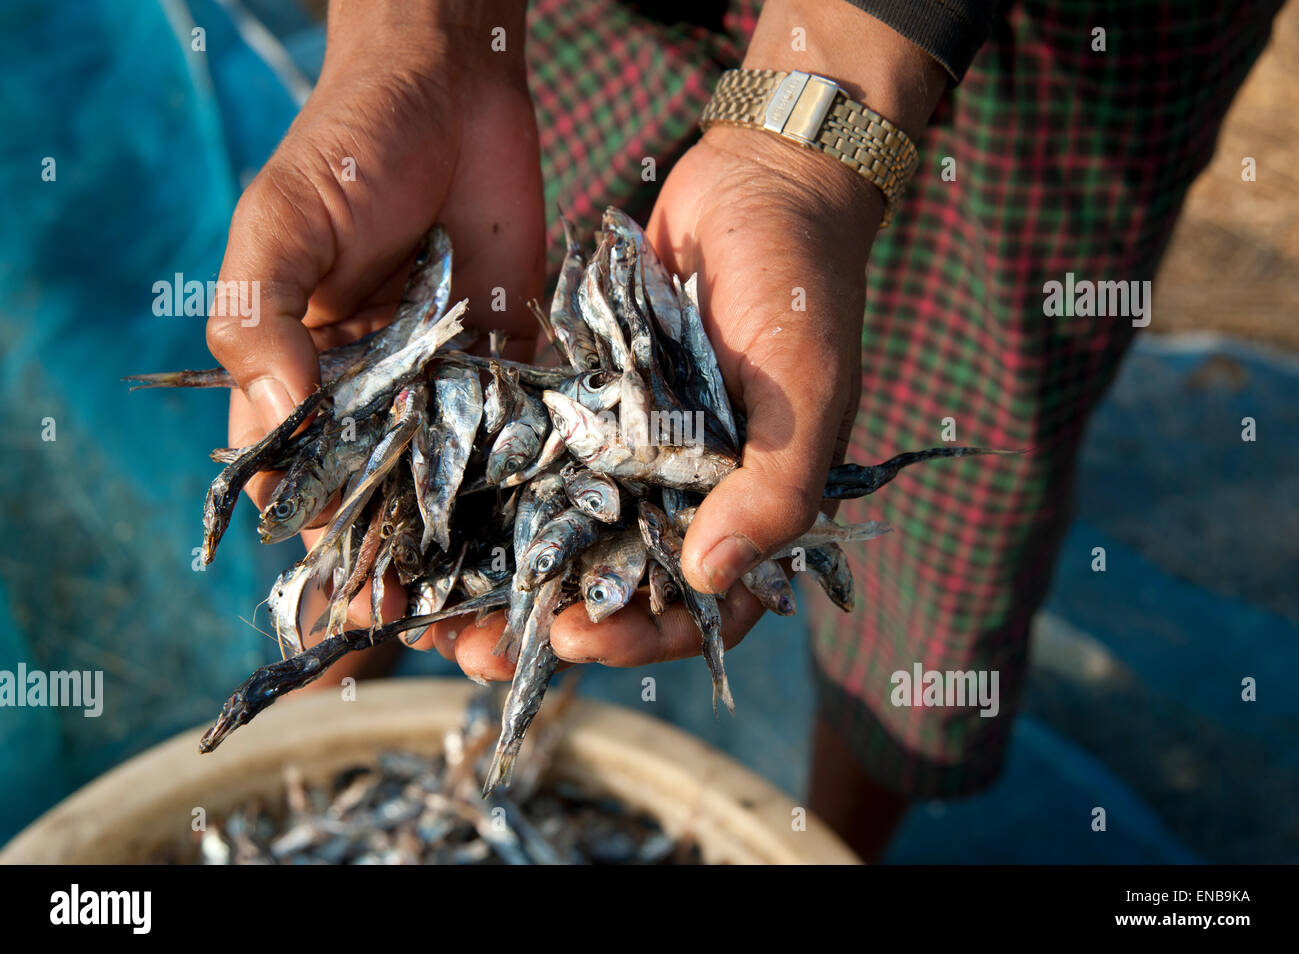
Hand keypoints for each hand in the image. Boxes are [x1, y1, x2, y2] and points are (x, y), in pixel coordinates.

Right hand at [205, 1, 543, 630]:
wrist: (452, 90)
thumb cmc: (346, 149)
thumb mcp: (281, 226)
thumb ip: (263, 319)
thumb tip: (275, 424)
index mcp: (303, 382)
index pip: (308, 489)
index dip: (333, 551)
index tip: (365, 608)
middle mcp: (377, 403)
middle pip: (392, 511)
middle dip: (418, 578)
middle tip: (454, 640)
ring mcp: (449, 393)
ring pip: (462, 496)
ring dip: (482, 559)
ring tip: (510, 621)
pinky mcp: (515, 373)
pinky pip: (525, 445)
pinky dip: (540, 497)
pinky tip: (562, 548)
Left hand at [429, 125, 880, 678]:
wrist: (757, 185)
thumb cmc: (803, 289)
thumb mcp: (803, 390)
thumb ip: (773, 488)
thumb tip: (708, 577)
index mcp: (749, 509)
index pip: (699, 607)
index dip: (640, 636)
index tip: (575, 639)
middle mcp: (684, 496)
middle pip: (616, 588)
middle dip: (549, 625)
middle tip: (479, 651)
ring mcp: (631, 456)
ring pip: (565, 539)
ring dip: (507, 579)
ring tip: (440, 611)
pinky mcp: (584, 412)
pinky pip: (536, 467)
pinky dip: (493, 499)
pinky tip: (436, 521)